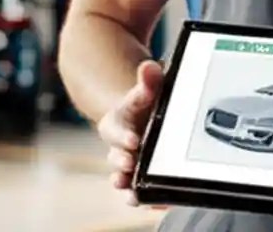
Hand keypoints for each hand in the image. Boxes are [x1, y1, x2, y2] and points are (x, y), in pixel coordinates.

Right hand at [96, 59, 162, 205]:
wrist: (142, 118)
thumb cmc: (144, 104)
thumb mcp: (146, 90)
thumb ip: (148, 80)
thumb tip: (150, 67)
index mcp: (115, 124)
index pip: (114, 130)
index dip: (123, 136)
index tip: (133, 140)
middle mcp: (118, 147)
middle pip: (116, 157)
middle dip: (121, 163)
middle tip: (131, 163)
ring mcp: (128, 164)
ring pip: (123, 178)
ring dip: (127, 186)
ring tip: (134, 193)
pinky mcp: (140, 177)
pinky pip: (140, 189)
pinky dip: (147, 198)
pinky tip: (158, 204)